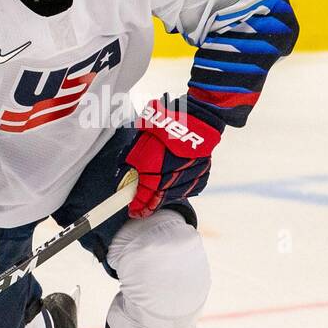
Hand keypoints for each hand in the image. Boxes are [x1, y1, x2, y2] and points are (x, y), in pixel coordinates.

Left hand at [125, 95, 221, 217]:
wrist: (197, 116)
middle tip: (142, 208)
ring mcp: (190, 174)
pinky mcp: (204, 171)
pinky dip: (182, 189)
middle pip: (159, 198)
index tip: (133, 211)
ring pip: (176, 194)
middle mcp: (172, 174)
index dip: (138, 206)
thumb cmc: (165, 125)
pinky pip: (192, 187)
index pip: (144, 195)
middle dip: (150, 204)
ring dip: (165, 197)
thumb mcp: (140, 139)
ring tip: (156, 197)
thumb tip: (124, 171)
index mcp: (154, 167)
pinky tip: (174, 188)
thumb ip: (131, 158)